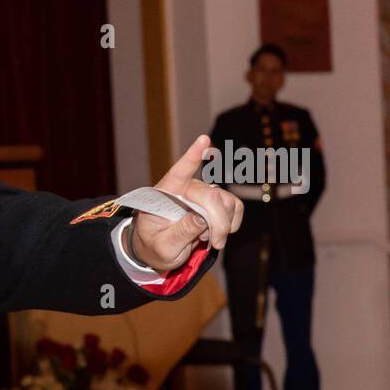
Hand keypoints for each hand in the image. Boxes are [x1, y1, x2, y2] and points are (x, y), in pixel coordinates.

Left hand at [133, 134, 242, 270]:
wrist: (158, 249)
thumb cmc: (155, 246)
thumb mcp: (163, 246)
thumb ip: (182, 232)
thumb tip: (203, 217)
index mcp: (164, 195)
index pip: (178, 173)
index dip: (192, 156)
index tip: (203, 139)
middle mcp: (184, 188)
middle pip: (211, 197)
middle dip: (218, 224)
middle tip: (215, 244)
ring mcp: (202, 192)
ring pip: (227, 202)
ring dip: (223, 225)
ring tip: (207, 239)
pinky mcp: (216, 200)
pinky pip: (235, 206)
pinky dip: (231, 223)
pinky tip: (217, 233)